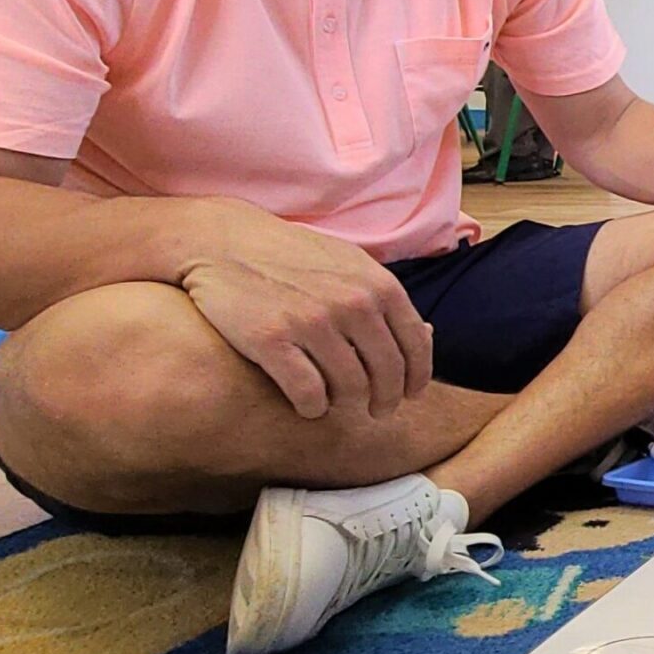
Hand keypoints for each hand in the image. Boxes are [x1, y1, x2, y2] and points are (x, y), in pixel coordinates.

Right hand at [179, 201, 432, 419]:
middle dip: (385, 400)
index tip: (409, 395)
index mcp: (378, 285)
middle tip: (376, 411)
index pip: (416, 346)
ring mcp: (312, 322)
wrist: (223, 241)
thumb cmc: (291, 256)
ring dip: (346, 405)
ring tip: (336, 403)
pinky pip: (309, 394)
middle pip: (387, 375)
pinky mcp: (272, 340)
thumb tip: (430, 335)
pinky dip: (312, 408)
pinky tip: (307, 405)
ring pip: (350, 389)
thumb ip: (386, 299)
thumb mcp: (350, 264)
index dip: (416, 379)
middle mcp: (352, 304)